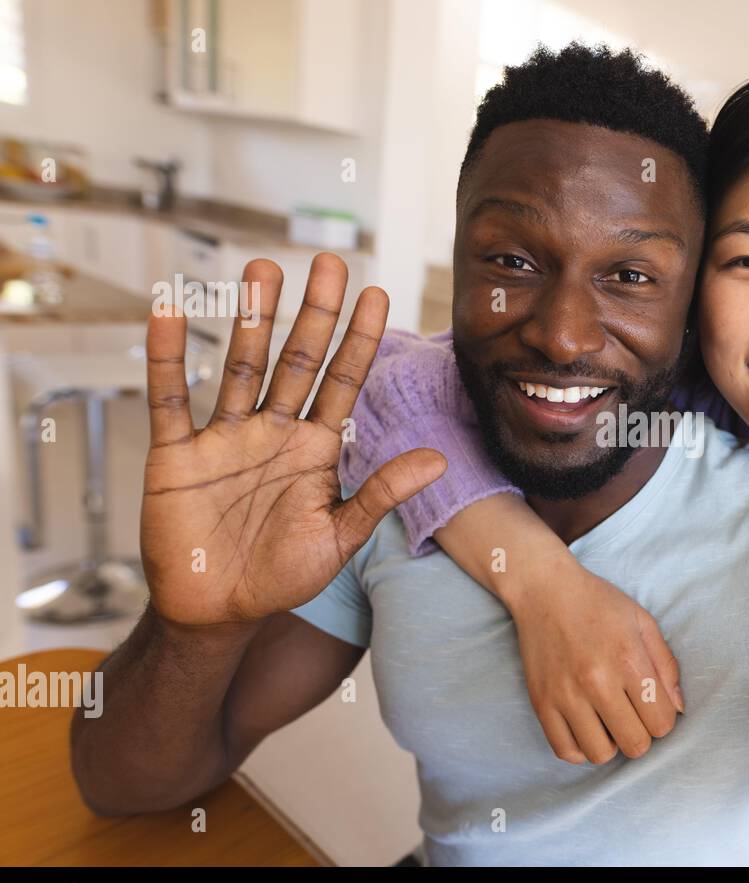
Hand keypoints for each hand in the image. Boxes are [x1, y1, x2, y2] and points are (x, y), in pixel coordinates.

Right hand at [140, 254, 446, 627]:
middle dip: (313, 314)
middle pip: (296, 361)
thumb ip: (380, 494)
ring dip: (251, 319)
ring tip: (263, 269)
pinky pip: (172, 398)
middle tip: (329, 263)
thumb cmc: (281, 576)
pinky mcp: (177, 454)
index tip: (378, 295)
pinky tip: (170, 310)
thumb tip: (437, 459)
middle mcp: (273, 432)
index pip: (343, 384)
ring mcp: (225, 438)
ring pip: (241, 366)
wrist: (217, 609)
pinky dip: (169, 358)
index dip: (360, 342)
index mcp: (315, 450)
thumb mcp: (338, 537)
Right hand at [509, 561, 683, 764]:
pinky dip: (580, 749)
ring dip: (611, 744)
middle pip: (635, 744)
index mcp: (628, 660)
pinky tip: (586, 729)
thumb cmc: (598, 603)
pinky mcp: (541, 702)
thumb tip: (677, 708)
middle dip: (641, 734)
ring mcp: (565, 695)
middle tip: (633, 715)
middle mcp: (597, 682)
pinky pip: (565, 750)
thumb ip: (666, 665)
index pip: (662, 722)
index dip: (663, 718)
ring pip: (601, 754)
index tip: (652, 704)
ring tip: (608, 722)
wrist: (545, 589)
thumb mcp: (643, 621)